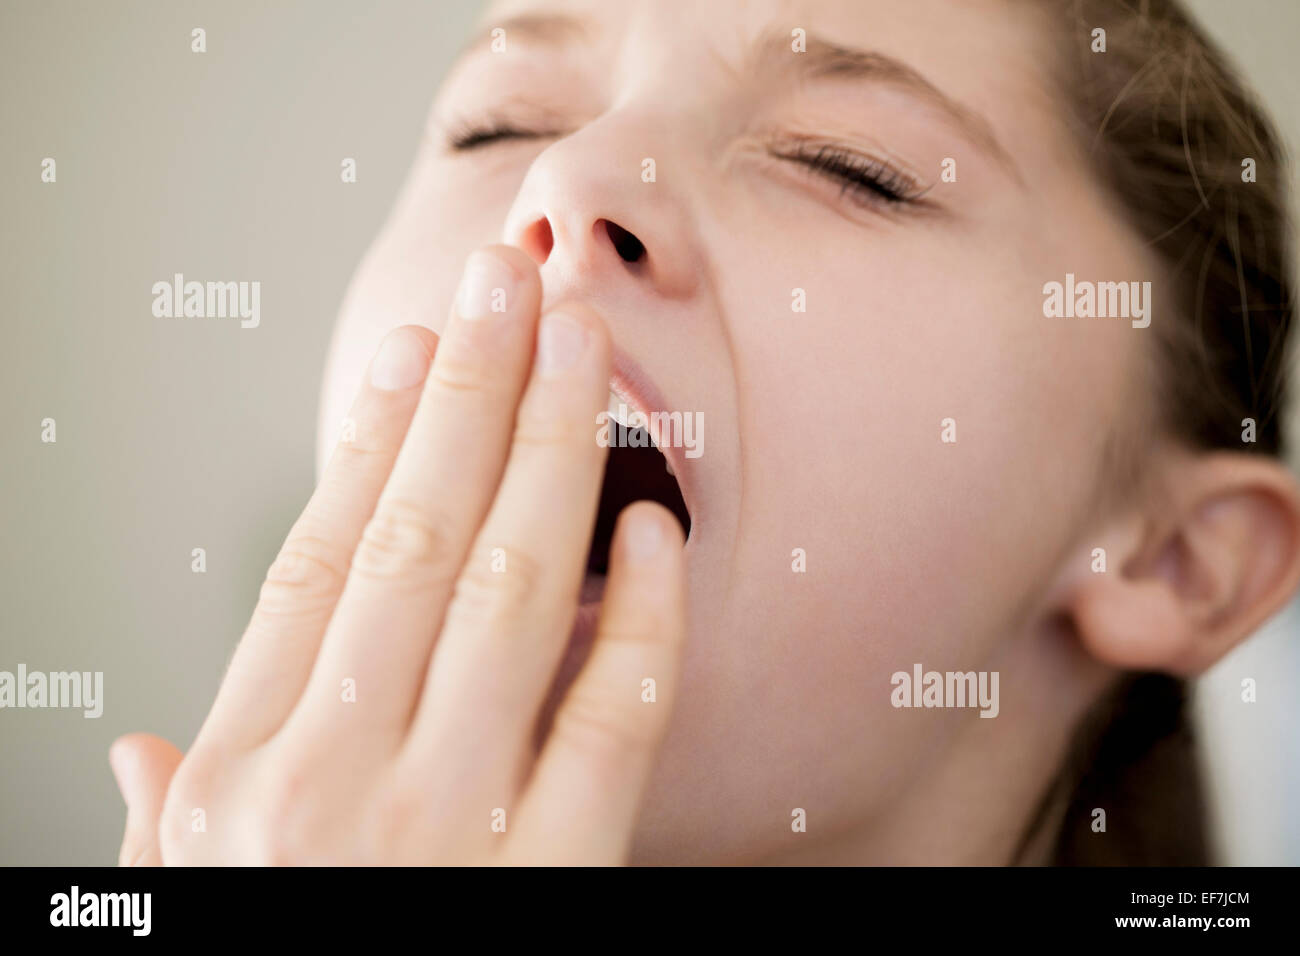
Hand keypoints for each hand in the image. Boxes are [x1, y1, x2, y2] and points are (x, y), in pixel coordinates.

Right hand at [110, 245, 686, 864]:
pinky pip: (615, 718)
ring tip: (576, 339)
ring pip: (513, 593)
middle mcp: (339, 781)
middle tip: (506, 277)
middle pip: (417, 539)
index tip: (412, 345)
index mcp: (243, 776)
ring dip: (549, 447)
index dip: (369, 440)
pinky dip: (643, 614)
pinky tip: (651, 523)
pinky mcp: (560, 871)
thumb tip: (134, 749)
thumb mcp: (194, 900)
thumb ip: (169, 818)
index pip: (315, 563)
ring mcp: (454, 826)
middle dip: (468, 390)